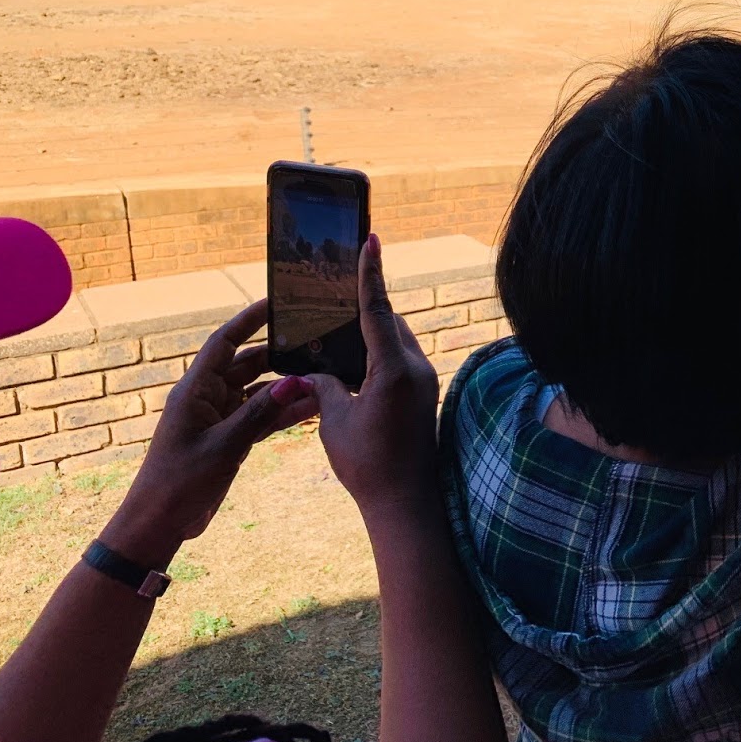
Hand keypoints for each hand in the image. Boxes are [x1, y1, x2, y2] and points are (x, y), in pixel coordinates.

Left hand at [104, 301, 317, 566]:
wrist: (160, 523)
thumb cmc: (179, 482)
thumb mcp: (223, 445)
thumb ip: (260, 412)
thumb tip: (295, 381)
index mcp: (195, 390)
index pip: (224, 342)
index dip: (248, 319)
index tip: (276, 301)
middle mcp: (208, 397)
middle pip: (248, 364)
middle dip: (279, 354)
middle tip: (314, 343)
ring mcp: (221, 418)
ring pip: (260, 392)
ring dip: (287, 388)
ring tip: (322, 378)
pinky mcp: (231, 438)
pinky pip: (262, 417)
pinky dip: (284, 413)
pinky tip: (312, 410)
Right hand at [309, 235, 440, 521]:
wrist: (406, 501)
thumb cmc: (368, 465)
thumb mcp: (333, 422)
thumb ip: (324, 387)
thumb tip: (316, 372)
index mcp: (393, 369)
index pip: (377, 310)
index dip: (370, 274)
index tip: (371, 240)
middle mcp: (415, 368)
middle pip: (390, 321)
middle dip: (367, 303)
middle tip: (341, 283)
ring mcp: (424, 380)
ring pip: (397, 339)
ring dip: (374, 329)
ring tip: (344, 319)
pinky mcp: (424, 393)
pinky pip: (401, 358)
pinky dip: (381, 350)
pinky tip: (358, 358)